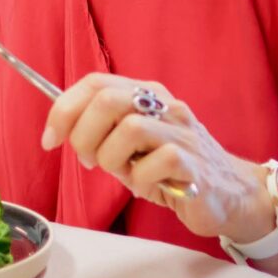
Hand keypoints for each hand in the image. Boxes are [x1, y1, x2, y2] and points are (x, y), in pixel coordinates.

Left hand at [40, 73, 272, 240]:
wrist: (228, 195)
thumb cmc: (171, 171)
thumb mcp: (130, 147)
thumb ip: (101, 133)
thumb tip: (61, 129)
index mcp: (146, 95)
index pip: (96, 83)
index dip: (64, 109)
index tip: (50, 139)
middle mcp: (165, 105)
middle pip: (107, 100)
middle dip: (83, 135)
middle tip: (89, 161)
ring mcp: (182, 132)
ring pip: (130, 128)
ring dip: (112, 158)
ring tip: (124, 174)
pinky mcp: (195, 163)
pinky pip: (158, 161)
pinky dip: (142, 179)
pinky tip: (149, 186)